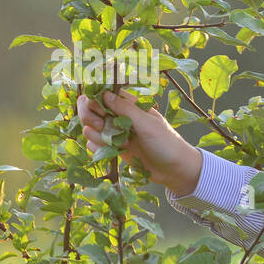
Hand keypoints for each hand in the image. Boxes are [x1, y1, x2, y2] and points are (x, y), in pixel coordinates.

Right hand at [75, 88, 202, 195]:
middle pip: (90, 108)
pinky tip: (113, 151)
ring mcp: (115, 132)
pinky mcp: (113, 147)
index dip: (94, 98)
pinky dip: (97, 147)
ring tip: (114, 143)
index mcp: (130, 104)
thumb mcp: (147, 124)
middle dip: (90, 116)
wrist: (173, 170)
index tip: (98, 108)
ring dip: (95, 134)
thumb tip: (104, 93)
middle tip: (100, 125)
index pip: (103, 93)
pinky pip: (93, 144)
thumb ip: (125, 109)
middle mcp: (119, 116)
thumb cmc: (166, 143)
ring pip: (89, 127)